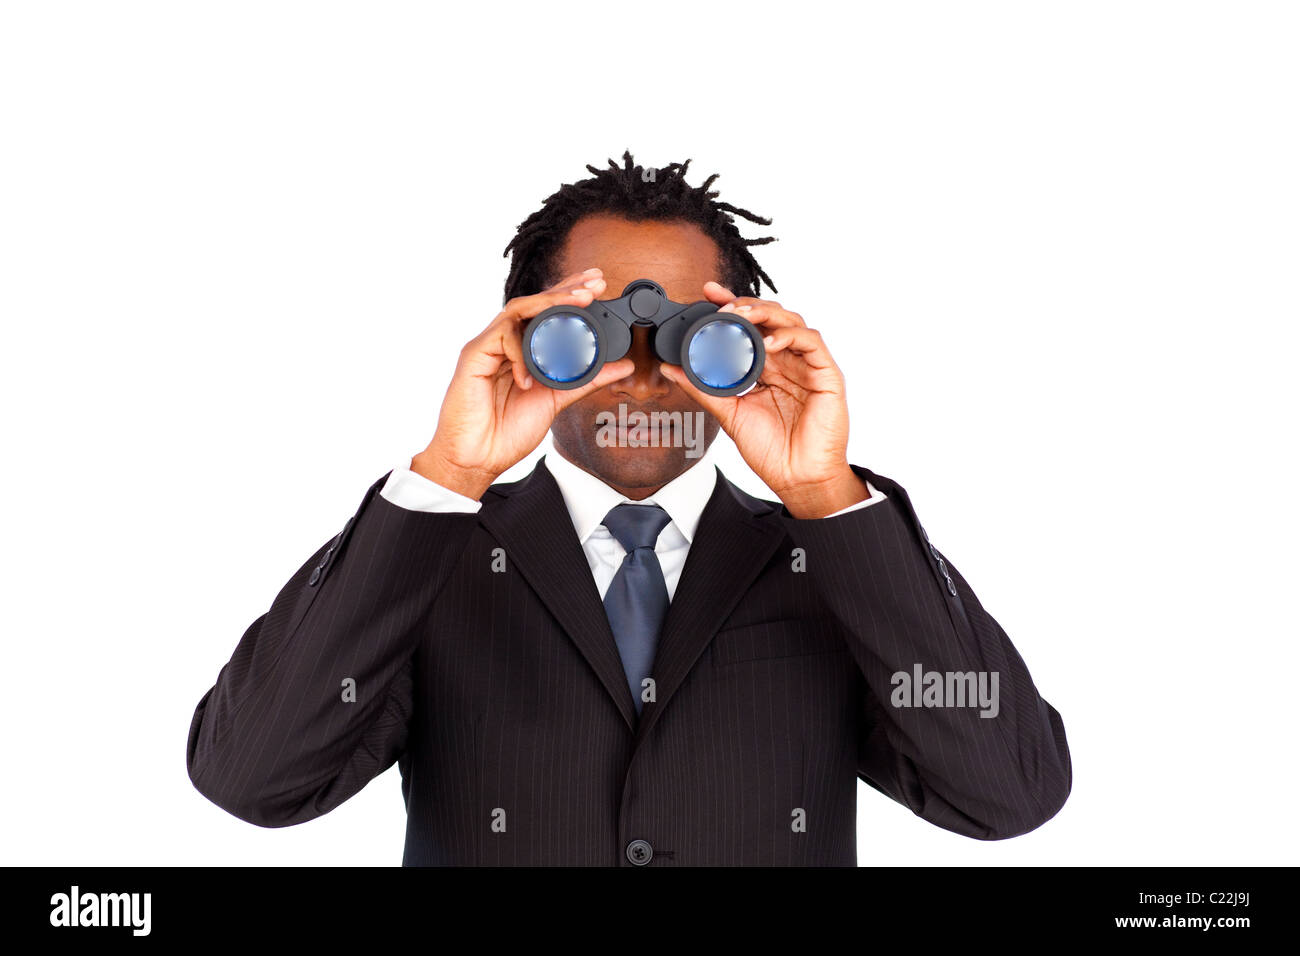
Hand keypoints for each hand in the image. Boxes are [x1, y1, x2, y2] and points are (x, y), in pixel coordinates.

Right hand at [412, 268, 633, 499]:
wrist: (477, 458)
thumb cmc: (507, 430)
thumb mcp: (557, 400)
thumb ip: (587, 380)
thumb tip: (623, 366)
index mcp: (523, 349)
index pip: (547, 312)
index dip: (571, 293)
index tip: (598, 284)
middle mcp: (505, 342)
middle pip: (534, 302)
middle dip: (567, 288)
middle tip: (595, 282)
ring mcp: (488, 347)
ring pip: (518, 309)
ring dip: (550, 302)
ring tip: (580, 302)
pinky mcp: (474, 356)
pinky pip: (500, 337)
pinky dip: (521, 350)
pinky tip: (530, 375)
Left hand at [658, 281, 868, 517]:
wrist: (798, 479)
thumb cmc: (772, 451)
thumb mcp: (730, 413)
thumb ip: (703, 389)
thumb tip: (671, 369)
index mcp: (767, 369)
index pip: (750, 328)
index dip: (732, 306)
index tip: (708, 293)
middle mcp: (788, 362)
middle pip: (771, 318)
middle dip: (746, 304)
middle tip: (722, 304)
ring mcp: (808, 366)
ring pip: (792, 322)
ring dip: (765, 314)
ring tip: (742, 316)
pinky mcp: (827, 375)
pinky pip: (811, 342)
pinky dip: (789, 336)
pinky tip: (768, 343)